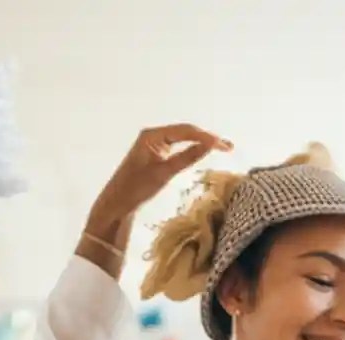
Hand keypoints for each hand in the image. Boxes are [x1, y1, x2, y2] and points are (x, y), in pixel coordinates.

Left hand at [84, 123, 232, 243]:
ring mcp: (154, 144)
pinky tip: (204, 151)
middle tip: (228, 147)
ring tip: (222, 147)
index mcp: (152, 135)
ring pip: (183, 138)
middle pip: (186, 131)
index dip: (206, 137)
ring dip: (201, 142)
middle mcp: (153, 135)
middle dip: (207, 138)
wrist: (116, 203)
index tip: (224, 145)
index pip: (185, 131)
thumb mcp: (164, 173)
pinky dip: (192, 148)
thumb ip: (187, 157)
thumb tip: (209, 145)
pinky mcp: (155, 153)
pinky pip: (178, 146)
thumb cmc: (136, 189)